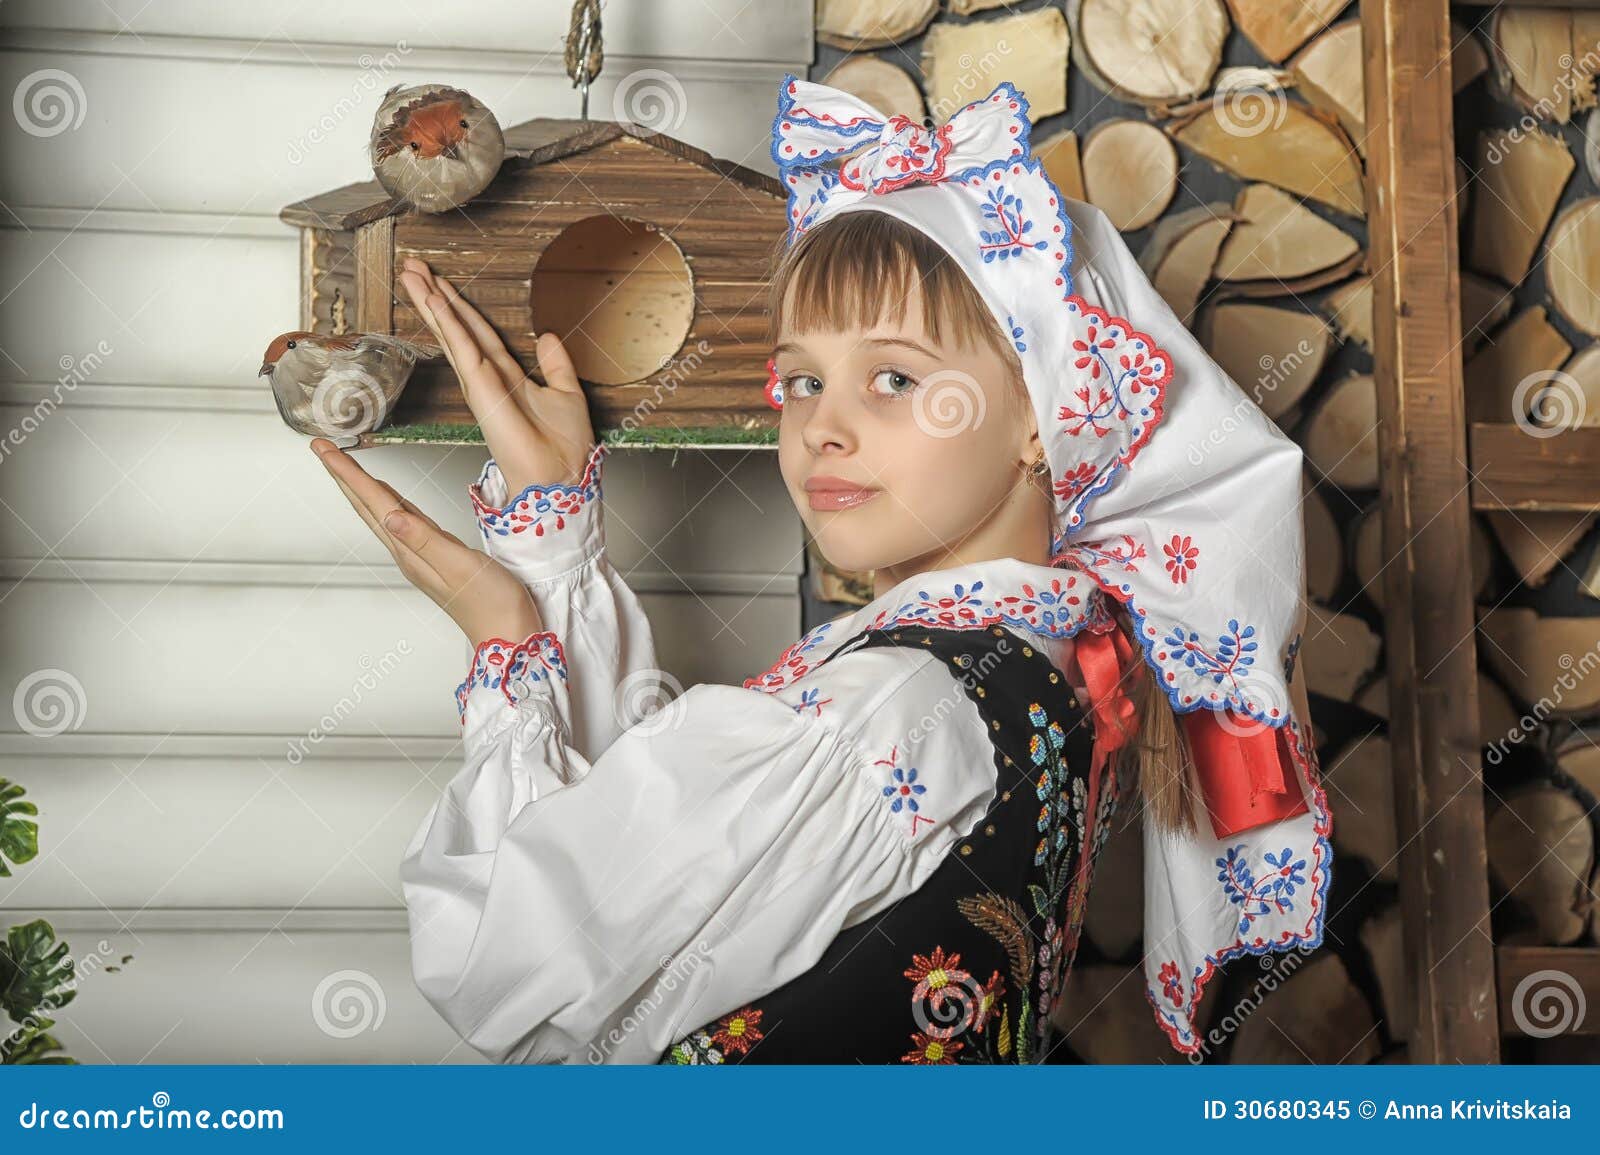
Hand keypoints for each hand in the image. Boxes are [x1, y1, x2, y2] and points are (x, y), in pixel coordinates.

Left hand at [310, 438, 543, 647]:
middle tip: (323, 449)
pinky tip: (391, 497)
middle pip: (368, 507)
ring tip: (346, 465)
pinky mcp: (437, 557)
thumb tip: (389, 516)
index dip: (348, 474)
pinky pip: (405, 521)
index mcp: (411, 552)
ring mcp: (422, 556)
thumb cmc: (493, 604)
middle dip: (344, 476)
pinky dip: (390, 502)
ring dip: (362, 487)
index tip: (324, 450)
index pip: (373, 504)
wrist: (509, 637)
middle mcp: (410, 553)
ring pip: (382, 512)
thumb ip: (425, 540)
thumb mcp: (461, 567)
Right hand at [398, 257, 595, 493]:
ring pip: (452, 332)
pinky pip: (461, 347)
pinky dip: (447, 321)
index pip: (479, 332)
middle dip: (437, 296)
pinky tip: (433, 298)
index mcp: (507, 376)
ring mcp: (480, 382)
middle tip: (414, 267)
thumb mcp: (568, 394)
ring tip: (411, 273)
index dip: (461, 306)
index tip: (442, 281)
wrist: (560, 476)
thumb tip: (548, 336)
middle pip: (458, 327)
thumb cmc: (564, 448)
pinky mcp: (480, 388)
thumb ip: (556, 365)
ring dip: (432, 301)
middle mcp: (489, 377)